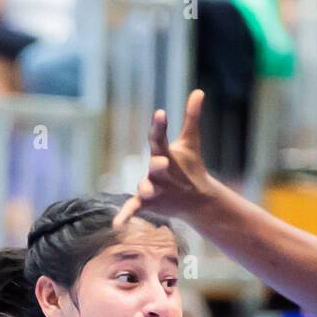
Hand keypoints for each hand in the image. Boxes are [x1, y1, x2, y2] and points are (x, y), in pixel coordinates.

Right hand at [115, 90, 213, 226]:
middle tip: (162, 162)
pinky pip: (133, 208)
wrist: (193, 195)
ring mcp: (149, 186)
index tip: (161, 113)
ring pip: (144, 186)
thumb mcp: (190, 143)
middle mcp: (153, 169)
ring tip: (149, 191)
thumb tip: (199, 91)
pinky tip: (117, 225)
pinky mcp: (147, 203)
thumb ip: (192, 118)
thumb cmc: (188, 166)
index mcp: (162, 152)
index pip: (158, 137)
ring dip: (146, 188)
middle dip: (156, 164)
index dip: (159, 126)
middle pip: (153, 164)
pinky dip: (124, 216)